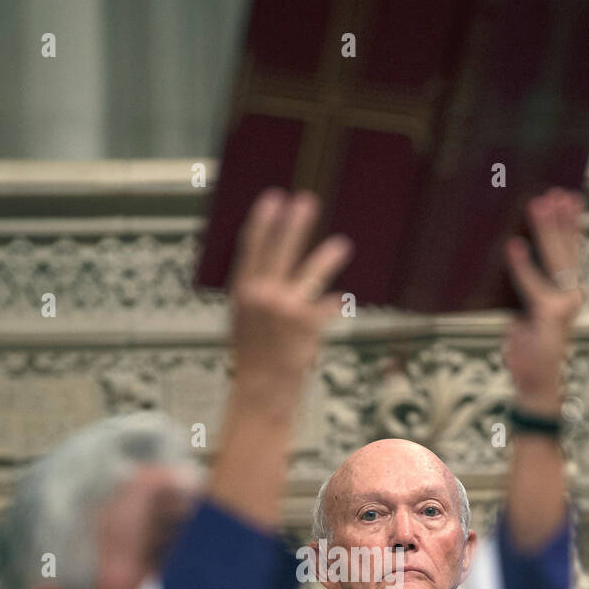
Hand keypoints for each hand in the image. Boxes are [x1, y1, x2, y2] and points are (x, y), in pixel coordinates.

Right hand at [229, 188, 352, 412]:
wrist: (261, 390)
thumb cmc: (254, 358)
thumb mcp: (243, 321)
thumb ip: (255, 294)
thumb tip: (270, 271)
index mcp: (242, 291)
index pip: (251, 247)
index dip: (263, 220)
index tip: (273, 198)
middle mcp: (262, 295)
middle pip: (281, 249)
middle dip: (296, 224)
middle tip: (308, 201)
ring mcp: (285, 307)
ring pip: (311, 272)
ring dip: (329, 257)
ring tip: (343, 244)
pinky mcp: (307, 323)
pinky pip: (329, 305)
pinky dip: (337, 303)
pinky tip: (345, 300)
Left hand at [503, 189, 585, 411]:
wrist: (536, 385)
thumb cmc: (530, 351)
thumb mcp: (526, 313)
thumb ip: (525, 288)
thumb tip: (510, 254)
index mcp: (567, 293)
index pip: (573, 251)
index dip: (573, 224)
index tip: (571, 197)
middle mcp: (571, 296)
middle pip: (568, 250)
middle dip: (561, 219)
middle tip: (553, 194)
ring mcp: (563, 306)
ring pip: (556, 260)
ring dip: (546, 231)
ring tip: (537, 206)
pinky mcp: (549, 317)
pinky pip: (532, 285)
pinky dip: (521, 266)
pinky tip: (511, 246)